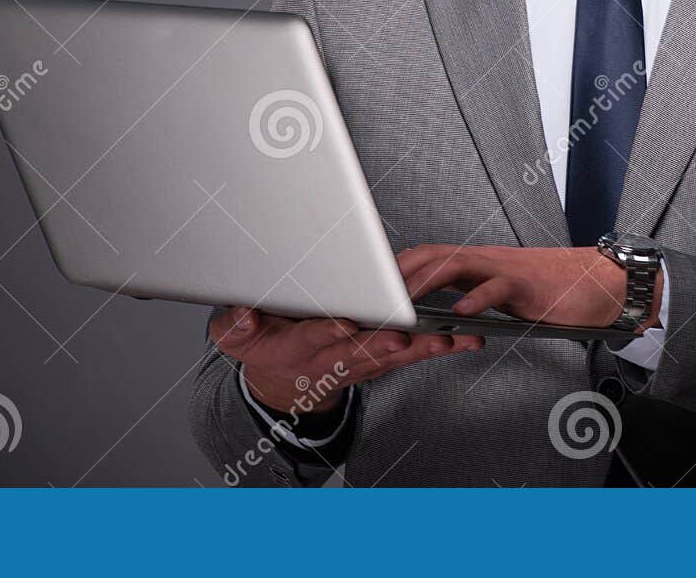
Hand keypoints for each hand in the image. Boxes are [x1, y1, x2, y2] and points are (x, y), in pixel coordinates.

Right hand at [209, 306, 482, 411]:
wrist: (281, 378)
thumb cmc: (262, 346)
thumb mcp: (232, 335)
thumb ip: (234, 324)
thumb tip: (245, 317)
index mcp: (297, 345)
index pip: (312, 337)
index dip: (327, 331)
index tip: (343, 323)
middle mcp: (331, 356)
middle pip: (359, 349)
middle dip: (383, 343)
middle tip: (404, 336)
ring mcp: (358, 360)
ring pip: (392, 354)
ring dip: (420, 348)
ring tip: (447, 339)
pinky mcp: (379, 360)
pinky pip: (410, 355)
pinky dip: (436, 348)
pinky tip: (463, 341)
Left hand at [397, 244, 662, 330]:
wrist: (600, 285)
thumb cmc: (555, 291)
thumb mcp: (506, 294)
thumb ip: (476, 296)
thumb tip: (447, 310)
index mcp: (480, 263)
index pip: (430, 256)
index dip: (399, 266)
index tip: (373, 283)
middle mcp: (487, 260)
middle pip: (433, 255)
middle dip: (400, 273)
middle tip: (375, 294)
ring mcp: (505, 269)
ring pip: (457, 266)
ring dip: (426, 283)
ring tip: (404, 302)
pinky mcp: (526, 285)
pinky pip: (496, 289)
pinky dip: (476, 300)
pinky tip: (460, 314)